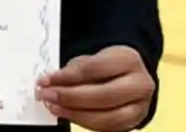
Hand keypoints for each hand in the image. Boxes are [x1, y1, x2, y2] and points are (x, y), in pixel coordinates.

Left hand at [36, 46, 155, 130]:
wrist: (129, 75)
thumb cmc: (104, 65)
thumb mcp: (90, 59)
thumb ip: (74, 70)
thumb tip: (50, 83)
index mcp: (128, 59)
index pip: (94, 68)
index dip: (67, 76)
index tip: (44, 80)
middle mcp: (141, 84)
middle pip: (103, 95)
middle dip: (69, 97)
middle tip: (45, 95)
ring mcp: (140, 107)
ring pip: (108, 117)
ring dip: (75, 114)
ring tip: (53, 107)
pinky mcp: (134, 123)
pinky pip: (108, 128)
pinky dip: (84, 123)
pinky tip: (67, 114)